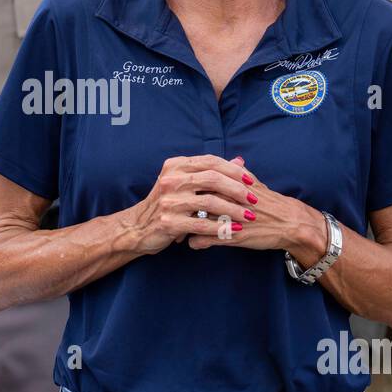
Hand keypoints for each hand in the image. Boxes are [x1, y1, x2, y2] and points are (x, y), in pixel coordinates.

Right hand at [127, 155, 254, 255]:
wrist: (138, 228)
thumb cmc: (167, 204)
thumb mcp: (185, 183)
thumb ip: (212, 172)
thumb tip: (240, 160)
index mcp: (176, 166)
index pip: (210, 161)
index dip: (233, 170)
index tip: (250, 181)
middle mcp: (171, 180)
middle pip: (213, 178)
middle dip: (238, 189)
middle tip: (254, 200)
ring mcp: (169, 201)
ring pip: (210, 201)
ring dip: (234, 210)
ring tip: (249, 217)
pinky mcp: (169, 222)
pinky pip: (202, 223)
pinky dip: (221, 227)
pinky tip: (234, 230)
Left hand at [187, 157, 323, 254]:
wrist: (291, 223)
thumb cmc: (270, 203)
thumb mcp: (254, 184)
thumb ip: (238, 173)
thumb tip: (233, 160)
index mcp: (229, 184)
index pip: (198, 182)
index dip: (185, 189)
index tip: (175, 195)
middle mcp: (227, 198)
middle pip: (193, 200)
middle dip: (180, 208)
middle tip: (170, 213)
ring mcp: (229, 217)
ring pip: (196, 220)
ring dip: (184, 227)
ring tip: (177, 232)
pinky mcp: (233, 236)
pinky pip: (206, 239)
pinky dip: (196, 242)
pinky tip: (192, 243)